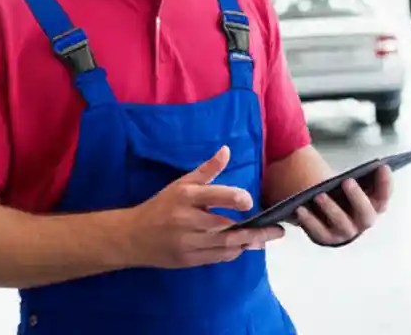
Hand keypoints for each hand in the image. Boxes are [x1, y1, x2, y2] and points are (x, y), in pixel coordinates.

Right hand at [123, 146, 284, 268]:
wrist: (133, 236)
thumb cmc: (161, 206)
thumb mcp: (181, 184)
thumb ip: (207, 170)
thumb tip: (227, 150)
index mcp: (185, 197)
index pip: (214, 196)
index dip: (234, 198)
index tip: (249, 201)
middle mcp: (187, 220)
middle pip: (225, 226)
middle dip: (253, 229)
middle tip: (277, 229)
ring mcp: (187, 242)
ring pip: (224, 245)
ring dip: (248, 242)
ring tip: (266, 239)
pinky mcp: (188, 260)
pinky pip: (217, 257)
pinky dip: (233, 252)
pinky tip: (245, 246)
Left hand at [294, 165, 391, 247]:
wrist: (325, 210)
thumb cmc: (341, 191)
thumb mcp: (352, 182)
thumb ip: (361, 176)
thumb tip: (360, 166)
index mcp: (374, 206)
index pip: (385, 196)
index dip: (386, 183)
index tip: (383, 166)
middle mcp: (363, 222)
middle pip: (366, 214)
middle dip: (357, 197)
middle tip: (347, 181)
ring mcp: (346, 232)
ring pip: (342, 223)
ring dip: (331, 208)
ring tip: (319, 195)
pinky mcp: (327, 238)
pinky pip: (319, 232)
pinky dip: (309, 221)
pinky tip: (300, 208)